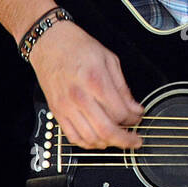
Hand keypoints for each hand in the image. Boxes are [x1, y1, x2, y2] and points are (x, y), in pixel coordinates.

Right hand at [27, 21, 143, 149]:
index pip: (120, 112)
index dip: (134, 119)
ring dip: (107, 144)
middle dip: (125, 140)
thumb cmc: (78, 47)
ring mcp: (66, 106)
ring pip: (90, 138)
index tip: (138, 117)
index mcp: (96, 81)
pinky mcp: (57, 112)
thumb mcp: (109, 59)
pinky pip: (72, 137)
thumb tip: (134, 108)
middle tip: (134, 140)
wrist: (49, 43)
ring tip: (117, 139)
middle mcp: (80, 97)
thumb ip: (122, 87)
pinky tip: (98, 139)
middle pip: (106, 130)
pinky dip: (87, 143)